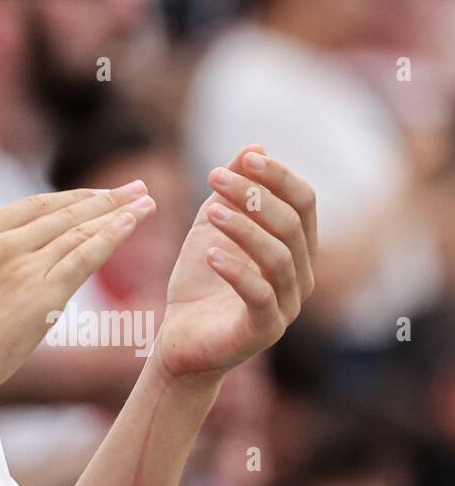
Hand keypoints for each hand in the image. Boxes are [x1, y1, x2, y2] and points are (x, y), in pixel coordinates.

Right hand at [0, 181, 157, 408]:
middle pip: (64, 213)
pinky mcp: (43, 294)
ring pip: (79, 231)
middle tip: (137, 187)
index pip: (36, 206)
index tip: (99, 193)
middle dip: (106, 198)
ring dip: (118, 213)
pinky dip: (111, 237)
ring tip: (145, 200)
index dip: (73, 198)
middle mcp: (4, 242)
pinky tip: (130, 223)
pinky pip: (84, 258)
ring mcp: (24, 266)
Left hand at [151, 146, 316, 385]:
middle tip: (213, 178)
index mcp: (295, 248)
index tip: (246, 158)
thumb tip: (255, 146)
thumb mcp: (211, 227)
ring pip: (279, 259)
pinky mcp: (263, 331)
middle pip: (291, 226)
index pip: (303, 203)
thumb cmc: (201, 281)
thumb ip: (234, 191)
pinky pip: (260, 297)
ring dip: (244, 229)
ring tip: (211, 212)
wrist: (182, 339)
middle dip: (254, 196)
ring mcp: (286, 306)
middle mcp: (300, 276)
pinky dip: (237, 272)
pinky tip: (210, 255)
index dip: (279, 177)